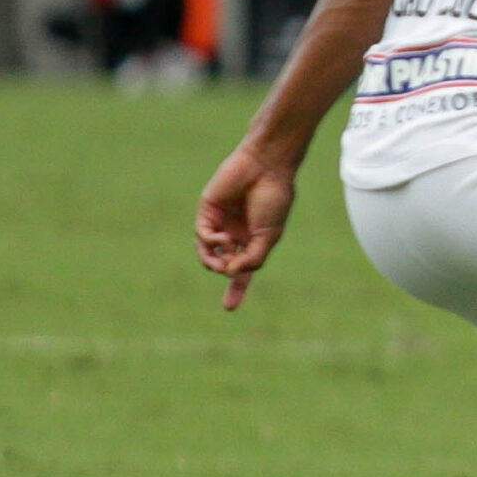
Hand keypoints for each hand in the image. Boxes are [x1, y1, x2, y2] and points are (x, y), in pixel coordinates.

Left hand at [195, 144, 299, 310]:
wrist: (266, 168)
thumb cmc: (274, 200)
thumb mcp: (269, 236)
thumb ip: (252, 259)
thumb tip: (229, 273)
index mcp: (253, 240)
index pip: (242, 270)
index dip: (237, 289)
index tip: (229, 308)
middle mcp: (235, 234)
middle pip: (222, 264)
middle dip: (226, 272)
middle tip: (231, 270)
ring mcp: (219, 223)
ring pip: (207, 254)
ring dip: (215, 261)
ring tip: (227, 257)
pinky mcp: (207, 212)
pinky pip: (202, 236)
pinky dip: (211, 243)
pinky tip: (224, 239)